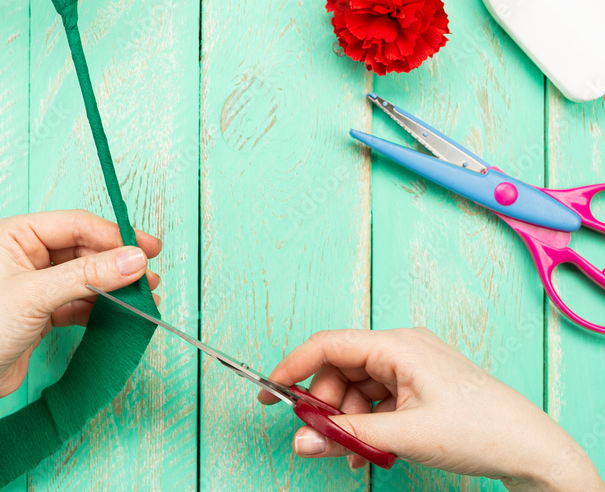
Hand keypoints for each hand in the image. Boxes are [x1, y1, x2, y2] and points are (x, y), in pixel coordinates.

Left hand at [0, 209, 160, 399]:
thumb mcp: (37, 296)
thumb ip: (88, 276)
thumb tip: (134, 261)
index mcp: (15, 234)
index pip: (75, 224)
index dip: (114, 235)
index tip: (148, 250)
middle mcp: (25, 252)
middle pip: (84, 248)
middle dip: (117, 262)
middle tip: (150, 276)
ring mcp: (34, 282)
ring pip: (85, 275)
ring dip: (113, 286)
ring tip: (145, 296)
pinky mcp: (42, 310)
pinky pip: (80, 299)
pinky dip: (101, 306)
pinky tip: (122, 313)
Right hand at [260, 328, 602, 491]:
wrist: (531, 448)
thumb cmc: (478, 429)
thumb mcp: (405, 436)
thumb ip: (347, 436)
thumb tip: (300, 440)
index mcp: (397, 346)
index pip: (329, 345)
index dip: (292, 367)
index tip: (268, 392)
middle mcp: (401, 350)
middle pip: (340, 371)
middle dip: (325, 406)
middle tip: (315, 438)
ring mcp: (410, 369)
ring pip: (356, 390)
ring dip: (347, 422)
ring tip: (353, 454)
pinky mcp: (418, 387)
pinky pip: (376, 401)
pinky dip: (366, 424)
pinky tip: (368, 451)